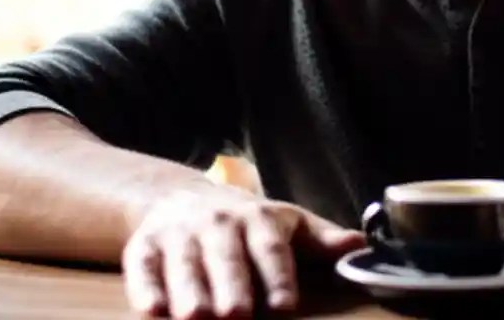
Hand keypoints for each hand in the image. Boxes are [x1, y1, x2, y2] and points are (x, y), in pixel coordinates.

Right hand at [122, 187, 364, 317]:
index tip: (284, 304)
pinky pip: (142, 267)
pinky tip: (152, 312)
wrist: (179, 196)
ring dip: (189, 292)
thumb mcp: (288, 223)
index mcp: (258, 219)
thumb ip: (322, 240)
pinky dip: (145, 289)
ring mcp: (178, 235)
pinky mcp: (143, 247)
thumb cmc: (247, 221)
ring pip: (183, 265)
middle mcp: (217, 224)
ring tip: (196, 319)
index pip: (270, 248)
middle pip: (225, 258)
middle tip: (236, 317)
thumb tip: (361, 245)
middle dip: (231, 286)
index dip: (277, 275)